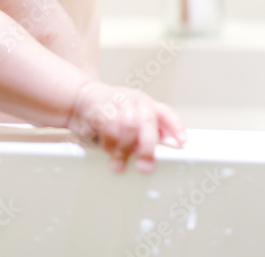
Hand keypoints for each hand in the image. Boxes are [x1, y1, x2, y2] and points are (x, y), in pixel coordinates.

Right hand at [67, 81, 186, 173]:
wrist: (81, 97)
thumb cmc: (110, 111)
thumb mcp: (132, 117)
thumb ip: (146, 132)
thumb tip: (162, 152)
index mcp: (146, 103)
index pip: (166, 114)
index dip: (176, 128)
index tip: (183, 143)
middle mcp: (134, 101)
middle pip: (147, 121)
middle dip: (147, 147)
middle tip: (145, 168)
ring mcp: (117, 103)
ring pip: (127, 126)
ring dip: (124, 149)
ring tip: (120, 165)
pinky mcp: (99, 109)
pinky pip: (107, 128)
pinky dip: (108, 144)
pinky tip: (108, 152)